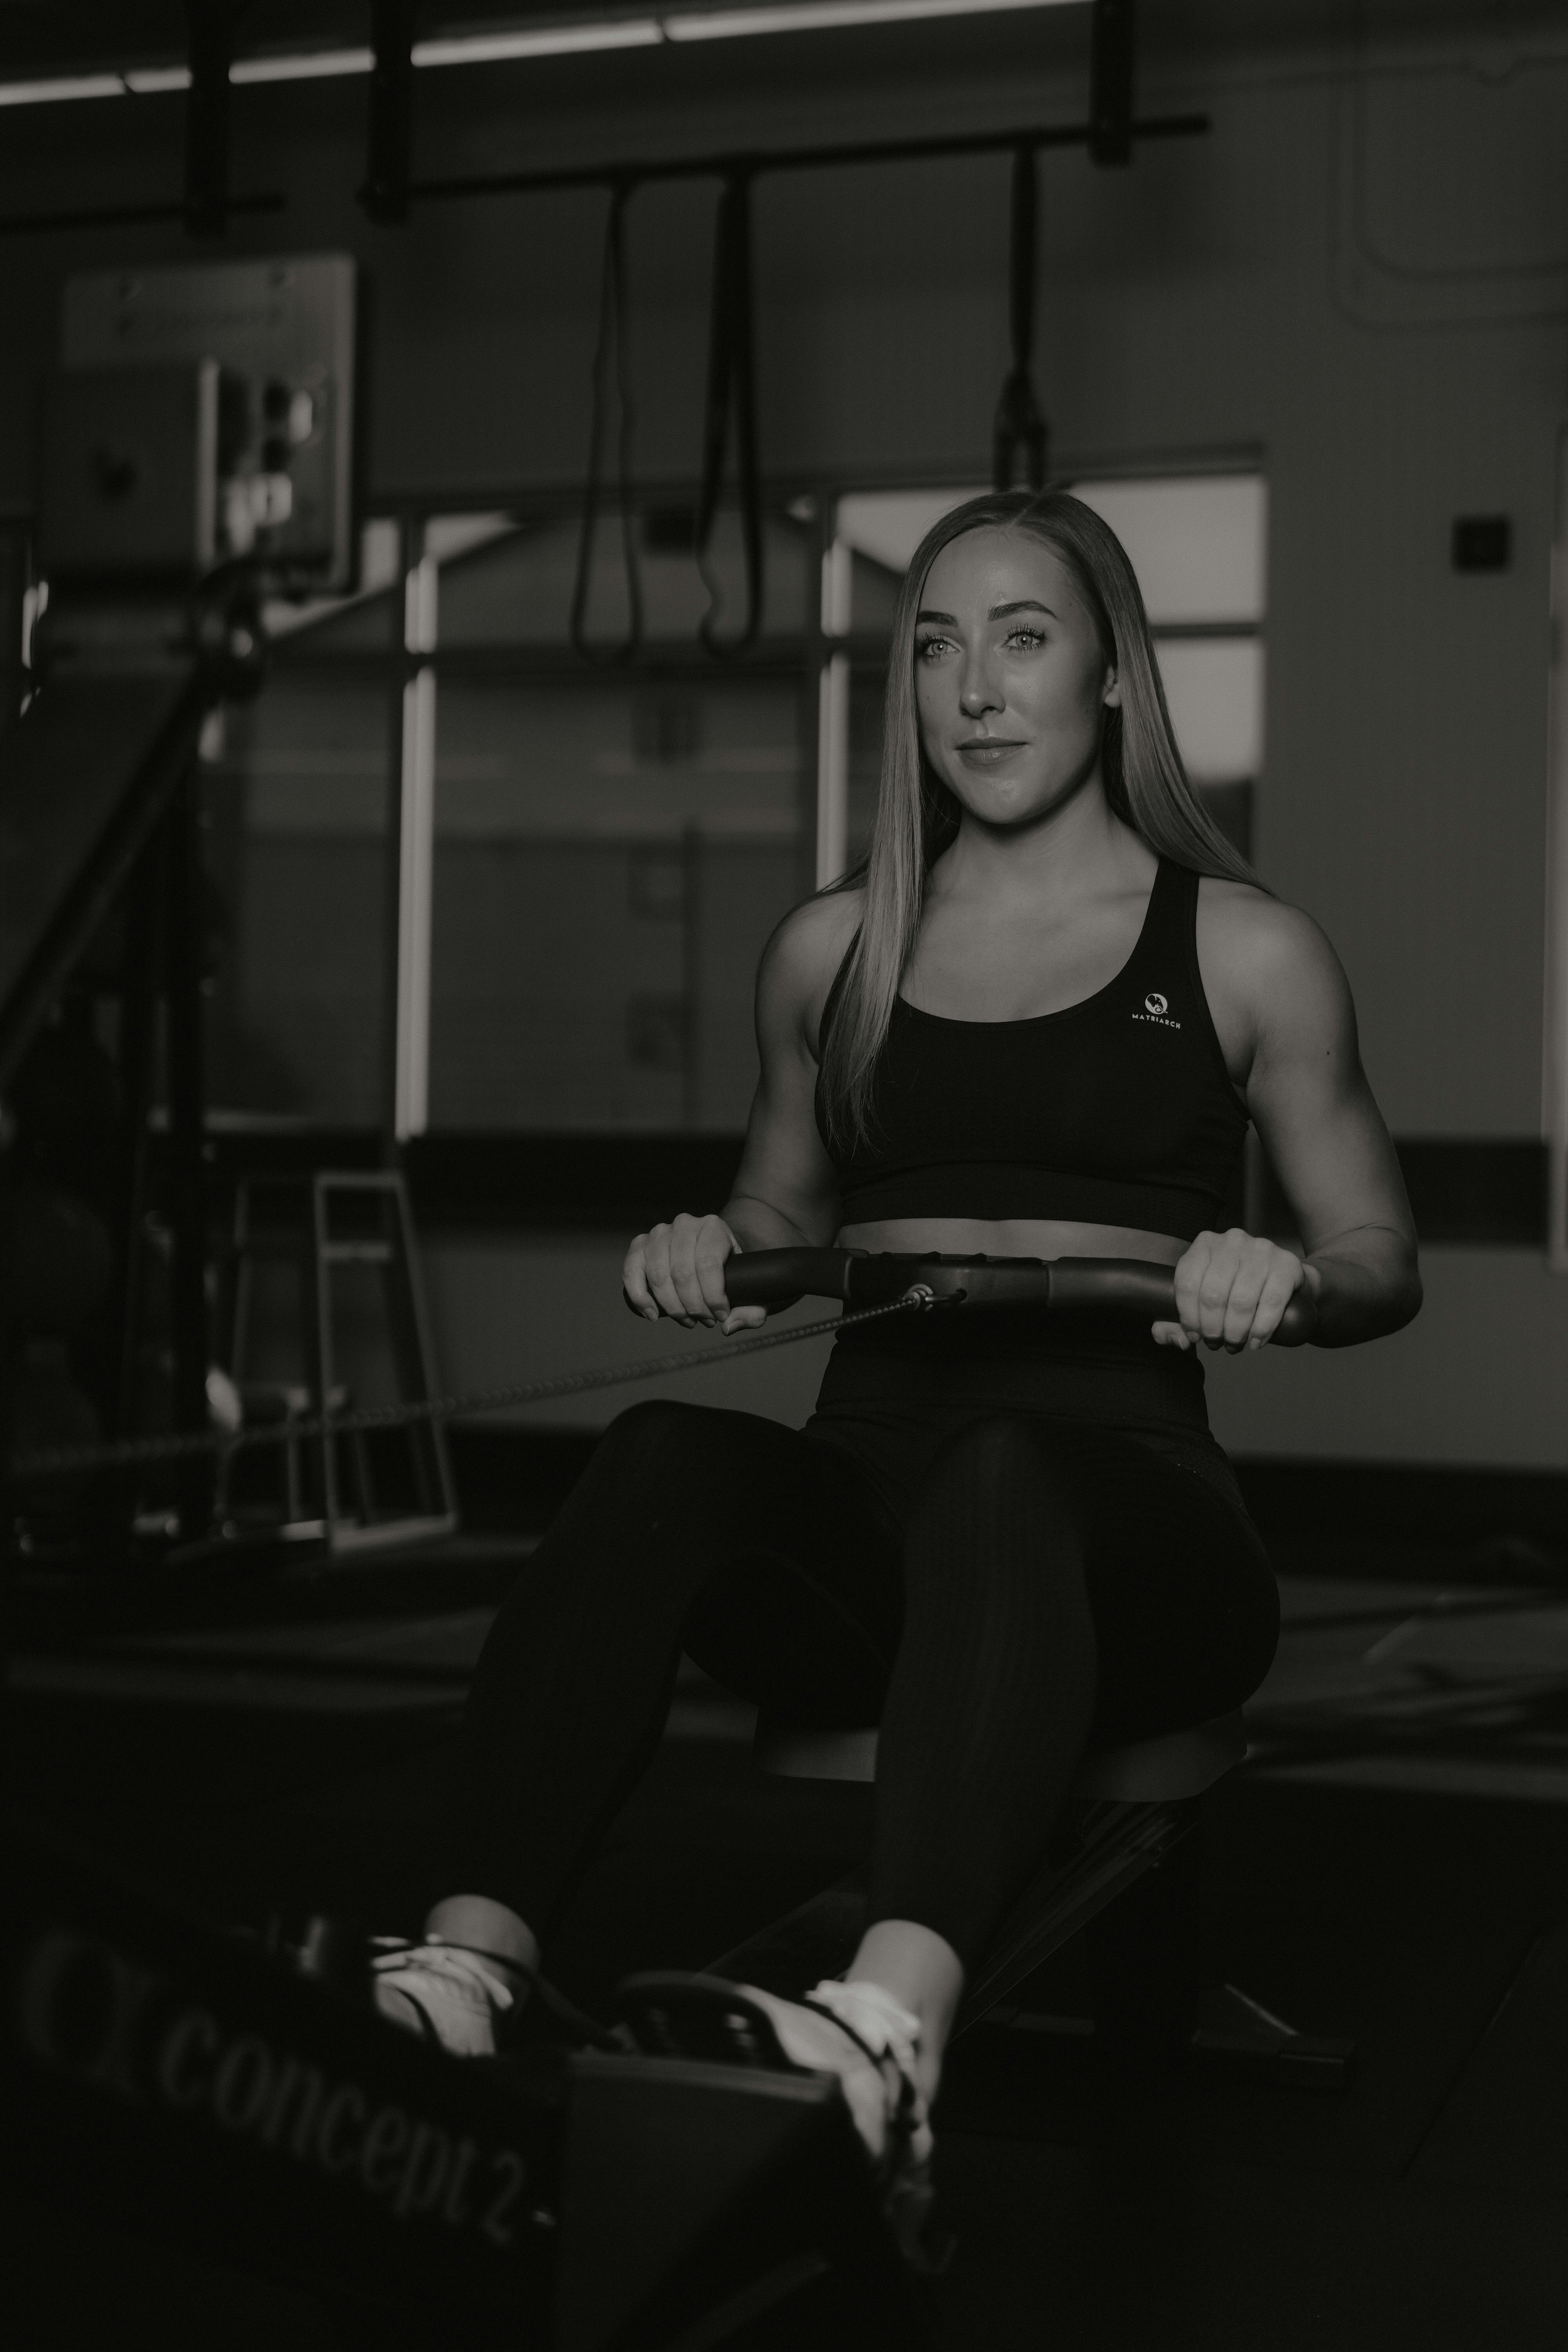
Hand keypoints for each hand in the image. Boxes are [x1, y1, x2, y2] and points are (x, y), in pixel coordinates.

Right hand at [622, 1212, 765, 1333]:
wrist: (713, 1251)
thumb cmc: (734, 1271)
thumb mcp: (752, 1287)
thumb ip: (753, 1310)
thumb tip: (729, 1326)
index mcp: (713, 1227)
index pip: (708, 1264)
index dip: (713, 1297)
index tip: (720, 1316)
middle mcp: (684, 1224)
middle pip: (682, 1273)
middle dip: (693, 1306)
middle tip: (705, 1321)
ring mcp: (659, 1233)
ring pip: (658, 1275)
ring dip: (672, 1307)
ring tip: (687, 1320)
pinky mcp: (640, 1245)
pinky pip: (631, 1272)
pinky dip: (640, 1297)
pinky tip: (652, 1315)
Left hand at [1154, 1227, 1316, 1352]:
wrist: (1283, 1277)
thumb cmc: (1236, 1288)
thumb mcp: (1204, 1296)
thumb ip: (1178, 1317)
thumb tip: (1176, 1339)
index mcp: (1205, 1244)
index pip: (1187, 1283)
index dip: (1188, 1316)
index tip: (1195, 1336)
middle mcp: (1232, 1241)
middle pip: (1213, 1295)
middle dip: (1213, 1328)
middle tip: (1217, 1343)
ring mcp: (1261, 1249)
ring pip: (1241, 1302)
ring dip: (1236, 1332)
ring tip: (1234, 1344)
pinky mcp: (1286, 1264)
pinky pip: (1271, 1303)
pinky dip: (1262, 1329)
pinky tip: (1256, 1342)